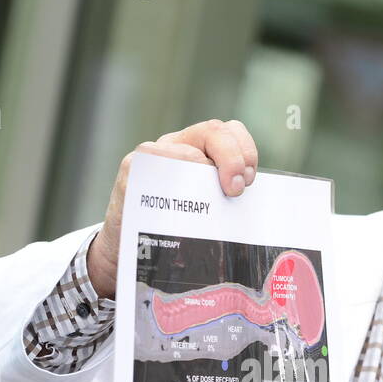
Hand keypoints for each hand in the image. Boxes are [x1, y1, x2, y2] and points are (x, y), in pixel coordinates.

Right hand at [86, 119, 258, 299]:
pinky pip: (153, 161)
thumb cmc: (174, 229)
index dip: (245, 151)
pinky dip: (173, 175)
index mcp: (199, 149)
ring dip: (205, 171)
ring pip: (187, 148)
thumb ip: (224, 196)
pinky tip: (181, 197)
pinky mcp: (130, 170)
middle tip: (236, 190)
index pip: (229, 132)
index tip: (249, 181)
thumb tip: (254, 203)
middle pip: (214, 131)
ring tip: (212, 196)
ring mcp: (152, 156)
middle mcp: (176, 145)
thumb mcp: (206, 208)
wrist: (128, 250)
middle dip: (233, 158)